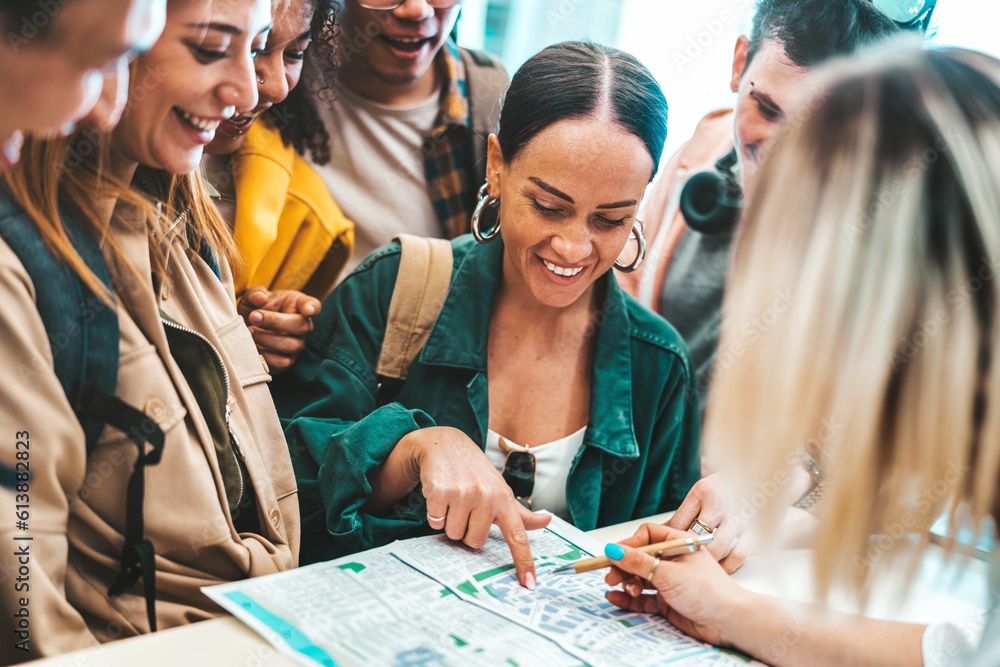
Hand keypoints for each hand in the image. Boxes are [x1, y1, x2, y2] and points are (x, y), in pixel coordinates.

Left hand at [237, 287, 320, 373]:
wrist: (249, 328)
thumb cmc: (257, 308)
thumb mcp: (254, 296)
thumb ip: (256, 294)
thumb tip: (260, 299)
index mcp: (299, 305)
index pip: (313, 305)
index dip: (312, 308)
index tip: (308, 310)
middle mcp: (304, 327)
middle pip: (302, 326)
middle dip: (275, 322)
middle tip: (254, 316)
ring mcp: (297, 345)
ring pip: (291, 346)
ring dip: (266, 339)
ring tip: (249, 332)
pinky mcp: (287, 362)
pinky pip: (280, 363)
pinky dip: (263, 355)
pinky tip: (252, 347)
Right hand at [403, 427, 551, 588]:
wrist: (445, 444)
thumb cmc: (476, 472)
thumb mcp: (500, 489)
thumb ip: (521, 512)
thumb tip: (548, 520)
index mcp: (504, 499)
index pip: (518, 536)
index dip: (524, 561)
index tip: (529, 584)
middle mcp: (486, 496)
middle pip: (475, 542)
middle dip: (468, 529)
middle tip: (467, 508)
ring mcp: (463, 493)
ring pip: (454, 534)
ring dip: (451, 522)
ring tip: (454, 500)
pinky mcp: (440, 492)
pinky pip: (436, 523)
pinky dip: (435, 514)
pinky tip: (440, 496)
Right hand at [604, 523, 747, 646]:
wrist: (728, 621)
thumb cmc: (709, 592)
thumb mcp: (668, 573)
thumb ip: (638, 562)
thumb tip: (614, 550)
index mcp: (678, 544)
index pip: (648, 536)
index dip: (629, 544)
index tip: (613, 554)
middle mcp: (673, 561)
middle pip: (640, 558)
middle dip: (623, 566)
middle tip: (609, 575)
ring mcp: (670, 581)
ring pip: (640, 578)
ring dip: (627, 583)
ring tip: (621, 589)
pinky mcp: (668, 601)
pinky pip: (643, 597)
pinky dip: (629, 599)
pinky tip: (616, 598)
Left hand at [666, 473, 752, 572]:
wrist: (763, 475)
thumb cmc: (728, 486)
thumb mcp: (704, 490)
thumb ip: (686, 511)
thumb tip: (662, 530)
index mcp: (702, 491)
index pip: (677, 523)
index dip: (669, 540)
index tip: (666, 549)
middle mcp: (719, 504)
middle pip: (694, 537)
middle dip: (685, 553)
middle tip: (680, 563)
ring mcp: (738, 517)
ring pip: (715, 549)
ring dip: (706, 562)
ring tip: (699, 569)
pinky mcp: (755, 530)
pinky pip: (738, 555)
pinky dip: (728, 565)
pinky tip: (721, 567)